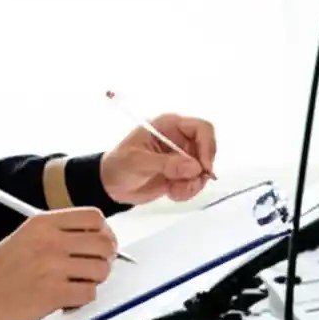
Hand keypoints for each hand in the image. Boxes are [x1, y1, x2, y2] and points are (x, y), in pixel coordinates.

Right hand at [0, 208, 117, 319]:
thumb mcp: (26, 238)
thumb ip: (60, 234)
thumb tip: (101, 240)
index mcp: (43, 223)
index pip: (95, 217)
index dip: (104, 233)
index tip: (98, 246)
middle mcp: (49, 241)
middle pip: (105, 244)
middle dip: (104, 260)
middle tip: (90, 270)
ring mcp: (51, 266)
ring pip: (102, 270)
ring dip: (92, 282)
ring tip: (72, 286)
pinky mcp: (52, 293)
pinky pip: (89, 294)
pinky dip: (81, 301)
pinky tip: (64, 301)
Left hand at [101, 114, 216, 205]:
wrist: (110, 185)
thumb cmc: (119, 166)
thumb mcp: (139, 162)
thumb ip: (167, 164)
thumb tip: (196, 168)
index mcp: (169, 126)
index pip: (202, 128)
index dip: (208, 146)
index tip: (204, 168)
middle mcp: (180, 139)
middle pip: (208, 151)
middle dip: (201, 171)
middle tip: (186, 185)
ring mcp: (182, 157)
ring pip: (203, 170)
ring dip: (193, 185)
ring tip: (174, 191)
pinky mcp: (182, 174)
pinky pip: (197, 183)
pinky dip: (188, 191)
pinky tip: (171, 193)